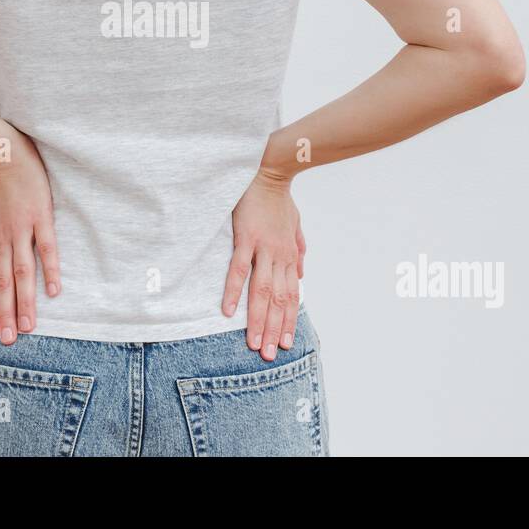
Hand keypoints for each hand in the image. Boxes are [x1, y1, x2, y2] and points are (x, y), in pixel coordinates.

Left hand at [0, 126, 58, 344]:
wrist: (2, 153)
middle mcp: (5, 240)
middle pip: (3, 284)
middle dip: (5, 314)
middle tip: (8, 341)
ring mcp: (23, 230)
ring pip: (23, 273)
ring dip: (24, 302)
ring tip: (28, 326)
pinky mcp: (41, 218)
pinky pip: (47, 248)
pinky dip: (50, 270)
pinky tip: (54, 291)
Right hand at [222, 169, 304, 360]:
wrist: (269, 172)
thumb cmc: (279, 200)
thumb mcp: (296, 225)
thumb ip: (299, 249)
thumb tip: (302, 273)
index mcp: (290, 256)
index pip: (291, 296)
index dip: (289, 320)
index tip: (287, 343)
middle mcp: (279, 257)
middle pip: (278, 300)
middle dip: (275, 329)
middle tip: (270, 355)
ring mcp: (262, 249)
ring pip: (261, 291)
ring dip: (258, 319)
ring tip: (254, 343)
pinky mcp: (245, 239)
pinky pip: (238, 270)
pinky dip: (232, 291)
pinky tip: (226, 310)